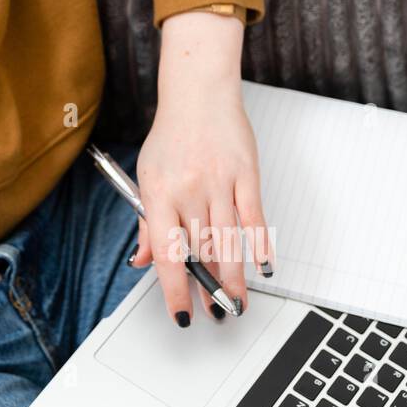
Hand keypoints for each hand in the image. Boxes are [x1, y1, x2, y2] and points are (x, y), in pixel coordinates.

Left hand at [134, 10, 271, 323]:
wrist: (198, 93)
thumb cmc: (172, 137)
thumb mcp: (147, 178)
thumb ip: (147, 223)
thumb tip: (142, 262)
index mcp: (159, 194)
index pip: (166, 253)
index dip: (175, 290)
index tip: (183, 314)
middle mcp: (188, 190)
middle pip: (201, 252)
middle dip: (210, 288)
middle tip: (217, 313)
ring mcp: (218, 182)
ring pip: (228, 241)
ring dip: (234, 276)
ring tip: (238, 301)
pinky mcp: (245, 174)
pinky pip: (254, 217)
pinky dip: (261, 245)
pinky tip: (264, 266)